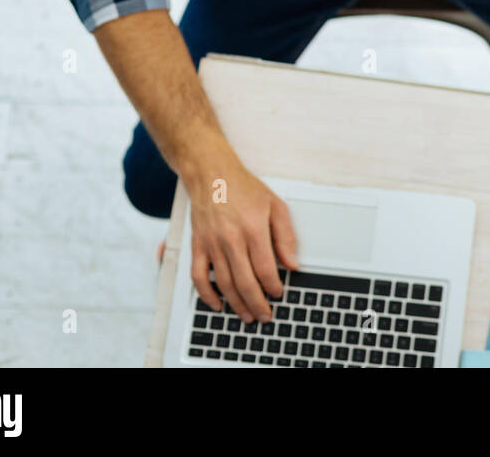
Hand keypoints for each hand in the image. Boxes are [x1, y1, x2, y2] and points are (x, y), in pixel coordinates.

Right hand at [186, 155, 298, 323]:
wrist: (210, 173)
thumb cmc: (244, 188)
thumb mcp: (275, 205)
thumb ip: (286, 236)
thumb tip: (292, 263)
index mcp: (254, 229)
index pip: (266, 268)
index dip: (273, 287)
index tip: (278, 294)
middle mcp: (231, 239)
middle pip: (245, 282)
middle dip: (257, 304)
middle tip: (265, 316)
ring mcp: (212, 243)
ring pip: (224, 283)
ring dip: (236, 304)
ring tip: (247, 316)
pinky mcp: (197, 245)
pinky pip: (199, 276)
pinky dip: (206, 295)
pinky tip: (217, 304)